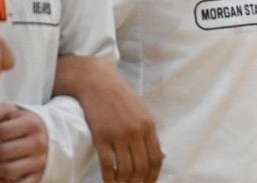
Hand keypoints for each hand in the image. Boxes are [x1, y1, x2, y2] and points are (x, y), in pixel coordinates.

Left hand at [0, 103, 46, 182]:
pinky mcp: (37, 176)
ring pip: (7, 170)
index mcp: (32, 124)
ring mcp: (40, 161)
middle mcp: (38, 143)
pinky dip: (0, 180)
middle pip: (2, 151)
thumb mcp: (10, 111)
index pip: (0, 131)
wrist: (50, 133)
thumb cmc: (23, 122)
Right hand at [52, 56, 162, 182]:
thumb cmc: (120, 97)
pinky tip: (108, 182)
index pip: (156, 158)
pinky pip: (107, 164)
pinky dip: (109, 177)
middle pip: (142, 167)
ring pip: (125, 169)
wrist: (98, 83)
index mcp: (149, 126)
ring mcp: (118, 135)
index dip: (153, 176)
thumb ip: (149, 133)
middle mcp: (136, 132)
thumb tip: (159, 156)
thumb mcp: (141, 111)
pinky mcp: (101, 136)